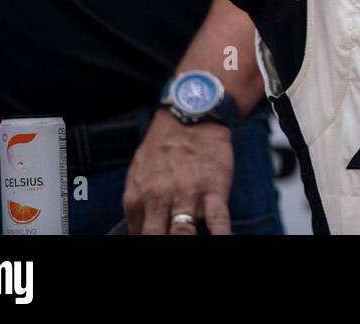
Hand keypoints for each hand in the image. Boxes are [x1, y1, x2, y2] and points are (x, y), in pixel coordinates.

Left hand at [123, 109, 233, 234]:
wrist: (192, 114)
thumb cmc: (166, 143)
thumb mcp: (138, 172)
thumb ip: (139, 204)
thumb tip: (140, 230)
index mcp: (137, 197)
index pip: (138, 236)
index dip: (149, 241)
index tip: (160, 237)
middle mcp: (159, 199)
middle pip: (157, 238)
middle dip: (164, 245)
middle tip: (172, 242)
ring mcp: (187, 195)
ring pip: (183, 234)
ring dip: (186, 240)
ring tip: (192, 242)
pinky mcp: (214, 189)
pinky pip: (217, 221)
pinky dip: (219, 235)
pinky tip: (221, 239)